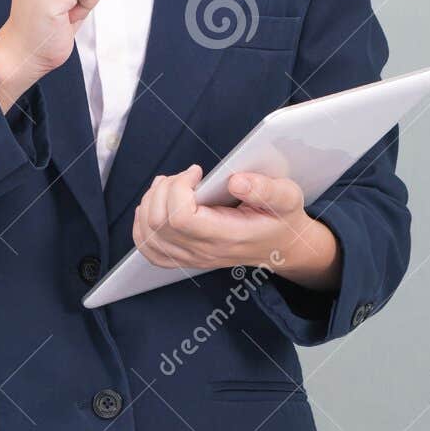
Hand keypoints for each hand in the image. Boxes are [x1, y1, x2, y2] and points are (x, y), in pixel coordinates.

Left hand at [132, 165, 342, 289]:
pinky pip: (147, 247)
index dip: (179, 188)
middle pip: (158, 222)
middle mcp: (204, 251)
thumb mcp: (286, 198)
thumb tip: (235, 181)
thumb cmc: (281, 219)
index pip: (181, 218)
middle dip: (164, 189)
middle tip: (185, 176)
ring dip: (151, 201)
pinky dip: (142, 224)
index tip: (197, 172)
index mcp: (227, 236)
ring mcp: (191, 258)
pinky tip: (155, 206)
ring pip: (148, 233)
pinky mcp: (182, 258)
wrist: (279, 246)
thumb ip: (266, 189)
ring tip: (170, 185)